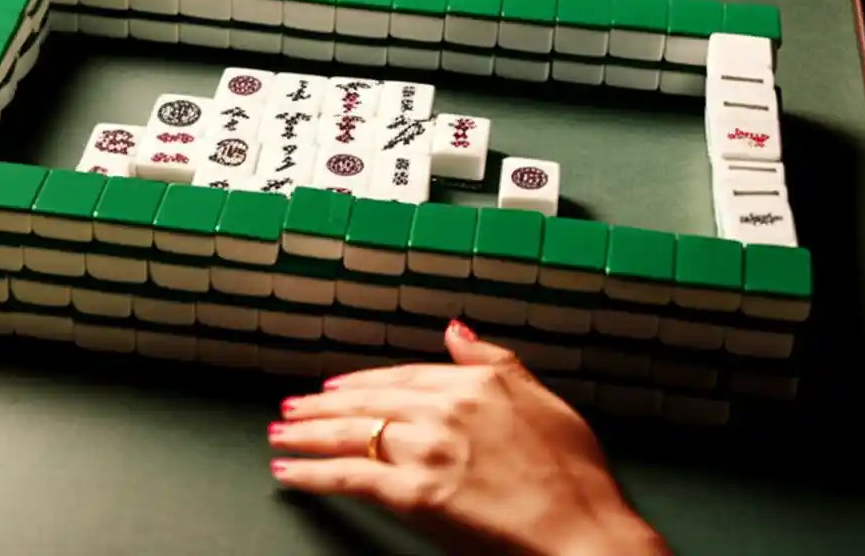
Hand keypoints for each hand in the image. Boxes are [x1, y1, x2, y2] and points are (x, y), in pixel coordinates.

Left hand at [269, 320, 670, 555]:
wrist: (584, 533)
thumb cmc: (575, 478)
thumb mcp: (545, 400)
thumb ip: (496, 361)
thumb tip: (456, 331)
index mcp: (475, 383)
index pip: (403, 376)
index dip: (364, 382)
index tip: (336, 386)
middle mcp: (443, 410)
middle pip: (366, 400)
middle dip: (321, 405)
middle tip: (291, 407)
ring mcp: (425, 450)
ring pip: (349, 433)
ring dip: (306, 433)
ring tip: (279, 434)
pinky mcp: (413, 493)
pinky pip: (348, 477)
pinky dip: (312, 472)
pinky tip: (289, 471)